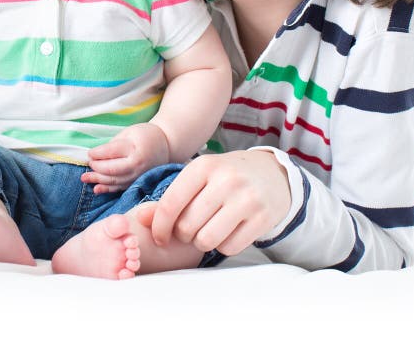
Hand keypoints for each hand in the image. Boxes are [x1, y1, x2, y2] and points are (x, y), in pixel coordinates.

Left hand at [81, 123, 169, 193]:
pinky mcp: (137, 182)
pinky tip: (96, 189)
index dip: (97, 154)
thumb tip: (95, 155)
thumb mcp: (129, 133)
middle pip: (111, 170)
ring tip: (84, 178)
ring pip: (114, 181)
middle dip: (96, 167)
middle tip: (89, 163)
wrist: (166, 145)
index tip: (89, 153)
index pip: (110, 153)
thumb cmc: (145, 135)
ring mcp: (138, 176)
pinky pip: (120, 188)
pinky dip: (107, 189)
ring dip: (98, 180)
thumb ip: (113, 144)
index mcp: (134, 149)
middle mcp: (137, 165)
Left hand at [136, 150, 290, 255]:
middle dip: (184, 234)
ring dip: (203, 242)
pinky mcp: (263, 218)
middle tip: (193, 227)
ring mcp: (247, 199)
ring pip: (207, 240)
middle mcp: (226, 179)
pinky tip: (230, 230)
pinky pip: (230, 248)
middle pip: (187, 227)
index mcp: (204, 166)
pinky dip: (225, 245)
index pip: (170, 204)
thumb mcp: (199, 178)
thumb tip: (140, 219)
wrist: (273, 174)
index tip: (160, 236)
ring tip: (210, 229)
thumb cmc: (226, 177)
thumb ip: (169, 199)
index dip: (159, 227)